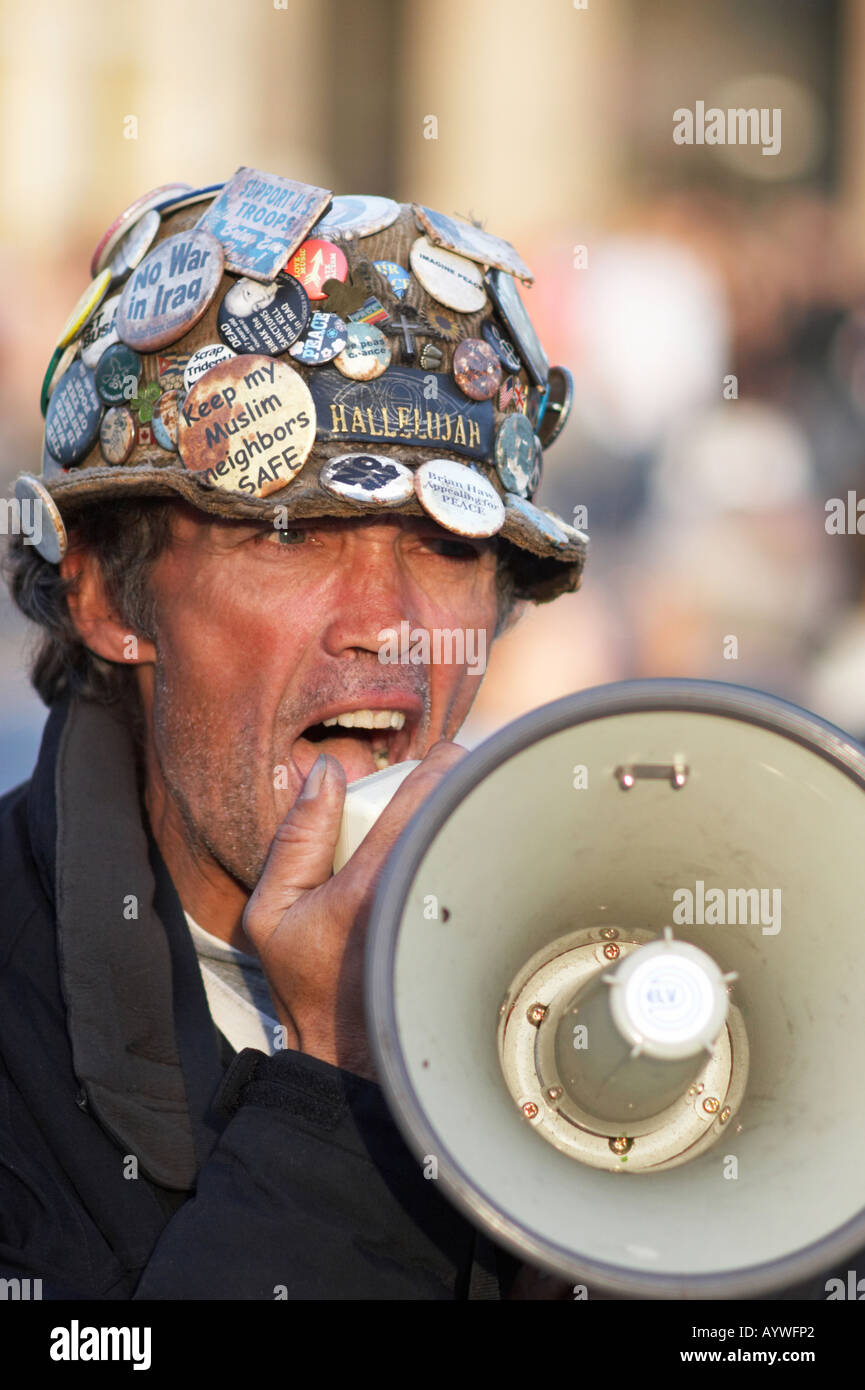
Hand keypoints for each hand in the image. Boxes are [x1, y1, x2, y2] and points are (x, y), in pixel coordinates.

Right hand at [242, 742, 466, 1079]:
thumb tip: (327, 772)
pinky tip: (467, 874)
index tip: (437, 760)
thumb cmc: (307, 981)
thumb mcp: (271, 910)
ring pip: (485, 844)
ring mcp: (454, 921)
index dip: (440, 762)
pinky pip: (491, 881)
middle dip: (458, 795)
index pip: (428, 789)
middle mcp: (423, 899)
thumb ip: (296, 836)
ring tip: (457, 837)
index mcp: (372, 884)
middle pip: (468, 812)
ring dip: (474, 830)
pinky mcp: (473, 939)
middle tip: (444, 798)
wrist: (349, 1052)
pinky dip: (485, 865)